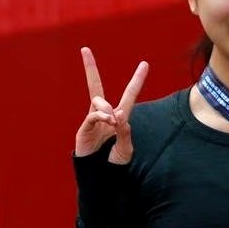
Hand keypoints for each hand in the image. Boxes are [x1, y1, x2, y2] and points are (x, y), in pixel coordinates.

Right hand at [75, 47, 148, 163]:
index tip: (145, 64)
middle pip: (95, 85)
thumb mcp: (126, 149)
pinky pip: (92, 115)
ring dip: (107, 109)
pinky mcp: (83, 129)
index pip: (129, 95)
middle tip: (84, 49)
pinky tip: (108, 121)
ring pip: (98, 101)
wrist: (100, 178)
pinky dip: (101, 116)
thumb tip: (119, 115)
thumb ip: (125, 133)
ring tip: (113, 121)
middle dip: (89, 68)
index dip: (137, 80)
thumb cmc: (114, 164)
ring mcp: (92, 120)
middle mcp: (104, 114)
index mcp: (119, 117)